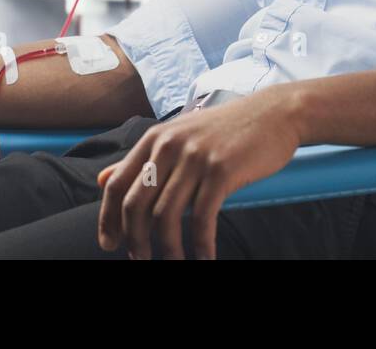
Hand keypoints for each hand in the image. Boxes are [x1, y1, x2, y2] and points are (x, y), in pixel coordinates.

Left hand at [95, 90, 301, 259]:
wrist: (274, 114)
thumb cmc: (225, 130)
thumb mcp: (178, 136)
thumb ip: (141, 160)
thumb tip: (101, 180)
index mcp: (154, 139)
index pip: (117, 184)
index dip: (108, 219)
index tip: (109, 244)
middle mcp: (169, 146)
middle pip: (136, 204)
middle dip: (134, 240)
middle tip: (140, 259)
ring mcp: (195, 158)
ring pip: (166, 216)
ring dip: (168, 249)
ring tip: (174, 262)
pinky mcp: (221, 171)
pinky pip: (201, 219)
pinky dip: (200, 245)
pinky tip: (205, 258)